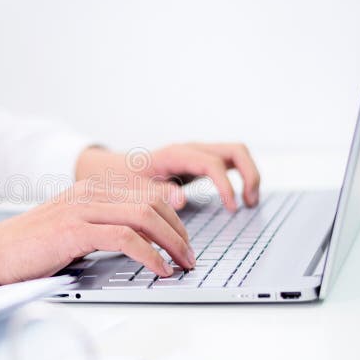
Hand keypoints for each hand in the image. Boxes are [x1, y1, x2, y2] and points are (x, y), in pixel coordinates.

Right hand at [0, 181, 195, 285]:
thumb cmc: (33, 246)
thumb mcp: (75, 227)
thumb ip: (105, 225)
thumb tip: (140, 240)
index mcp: (92, 188)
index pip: (147, 194)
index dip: (173, 217)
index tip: (185, 241)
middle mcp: (90, 192)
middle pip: (152, 203)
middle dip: (179, 231)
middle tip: (190, 256)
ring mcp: (83, 208)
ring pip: (144, 216)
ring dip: (171, 243)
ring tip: (182, 264)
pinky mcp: (76, 230)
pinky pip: (126, 238)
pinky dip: (149, 255)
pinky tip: (159, 269)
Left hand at [74, 143, 260, 211]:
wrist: (109, 170)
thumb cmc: (119, 179)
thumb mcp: (131, 188)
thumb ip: (155, 192)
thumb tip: (182, 200)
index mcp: (175, 154)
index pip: (212, 163)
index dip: (226, 185)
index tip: (232, 209)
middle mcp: (190, 150)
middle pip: (235, 150)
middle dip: (249, 174)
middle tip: (249, 203)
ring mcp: (196, 155)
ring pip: (236, 154)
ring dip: (249, 175)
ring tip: (250, 202)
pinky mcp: (198, 164)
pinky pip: (228, 163)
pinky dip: (239, 177)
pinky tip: (238, 200)